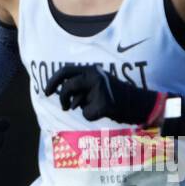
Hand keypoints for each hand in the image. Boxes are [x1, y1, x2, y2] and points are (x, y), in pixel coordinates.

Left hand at [43, 64, 157, 124]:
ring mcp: (99, 91)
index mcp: (91, 70)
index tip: (47, 92)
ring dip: (82, 107)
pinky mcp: (104, 105)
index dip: (53, 81)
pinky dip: (92, 116)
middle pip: (67, 87)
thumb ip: (79, 85)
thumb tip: (58, 91)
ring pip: (76, 103)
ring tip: (96, 106)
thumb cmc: (114, 95)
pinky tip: (104, 112)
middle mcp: (94, 77)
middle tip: (63, 107)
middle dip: (62, 98)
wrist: (137, 103)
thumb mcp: (96, 83)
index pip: (65, 71)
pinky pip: (87, 114)